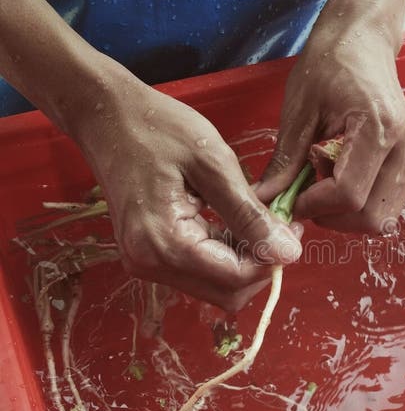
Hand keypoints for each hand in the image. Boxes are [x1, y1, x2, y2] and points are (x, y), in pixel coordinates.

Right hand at [71, 59, 301, 310]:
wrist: (107, 117)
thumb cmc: (157, 129)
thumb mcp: (213, 165)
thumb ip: (250, 214)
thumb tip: (287, 253)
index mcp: (164, 243)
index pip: (235, 278)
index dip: (272, 259)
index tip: (291, 228)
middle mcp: (149, 263)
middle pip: (225, 294)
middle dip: (260, 265)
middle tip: (280, 226)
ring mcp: (145, 262)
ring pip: (214, 287)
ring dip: (244, 262)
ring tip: (258, 221)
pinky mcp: (148, 255)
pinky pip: (198, 272)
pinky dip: (224, 255)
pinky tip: (234, 223)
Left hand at [256, 24, 404, 232]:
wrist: (362, 39)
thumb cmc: (328, 64)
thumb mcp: (298, 110)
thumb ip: (284, 161)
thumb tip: (261, 200)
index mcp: (377, 128)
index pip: (349, 194)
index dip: (315, 206)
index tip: (292, 197)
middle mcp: (404, 145)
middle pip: (372, 217)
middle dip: (334, 217)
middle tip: (308, 195)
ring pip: (384, 217)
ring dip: (349, 214)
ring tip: (325, 185)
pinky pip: (388, 202)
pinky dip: (362, 204)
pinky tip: (342, 179)